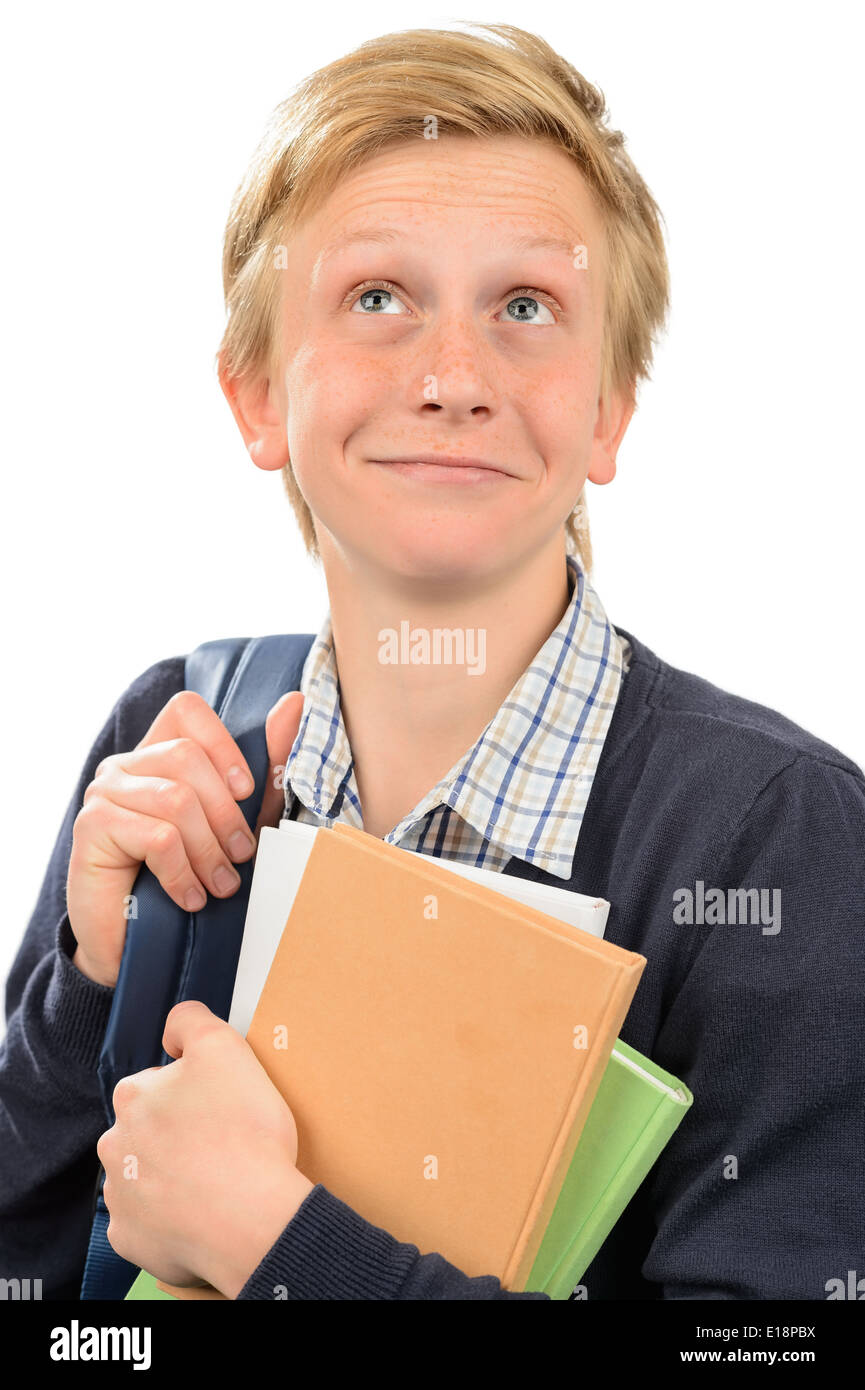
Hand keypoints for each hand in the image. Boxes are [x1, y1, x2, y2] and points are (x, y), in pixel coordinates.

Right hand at [67, 686, 303, 986]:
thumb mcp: (241, 821)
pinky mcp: (91, 828)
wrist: (139, 946)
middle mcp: (125, 765)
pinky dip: (184, 872)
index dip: (224, 745)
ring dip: (209, 850)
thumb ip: (266, 766)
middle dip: (226, 813)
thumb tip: (294, 702)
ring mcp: (103, 793)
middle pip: (187, 757)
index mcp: (158, 754)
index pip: (187, 710)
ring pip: (175, 799)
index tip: (247, 792)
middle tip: (242, 856)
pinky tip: (190, 898)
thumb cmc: (193, 878)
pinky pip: (157, 837)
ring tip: (221, 885)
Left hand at [97, 1001, 314, 1297]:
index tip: (219, 1107)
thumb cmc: (243, 1135)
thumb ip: (190, 1021)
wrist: (253, 1218)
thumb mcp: (225, 1047)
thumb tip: (173, 1028)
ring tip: (216, 1180)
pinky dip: (170, 1218)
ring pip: (143, 1176)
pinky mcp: (130, 1239)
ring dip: (171, 1175)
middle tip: (221, 1143)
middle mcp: (115, 1145)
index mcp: (133, 1097)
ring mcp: (120, 1196)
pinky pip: (147, 1223)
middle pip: (146, 1130)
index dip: (192, 1091)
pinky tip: (202, 1213)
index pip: (156, 1083)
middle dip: (176, 1134)